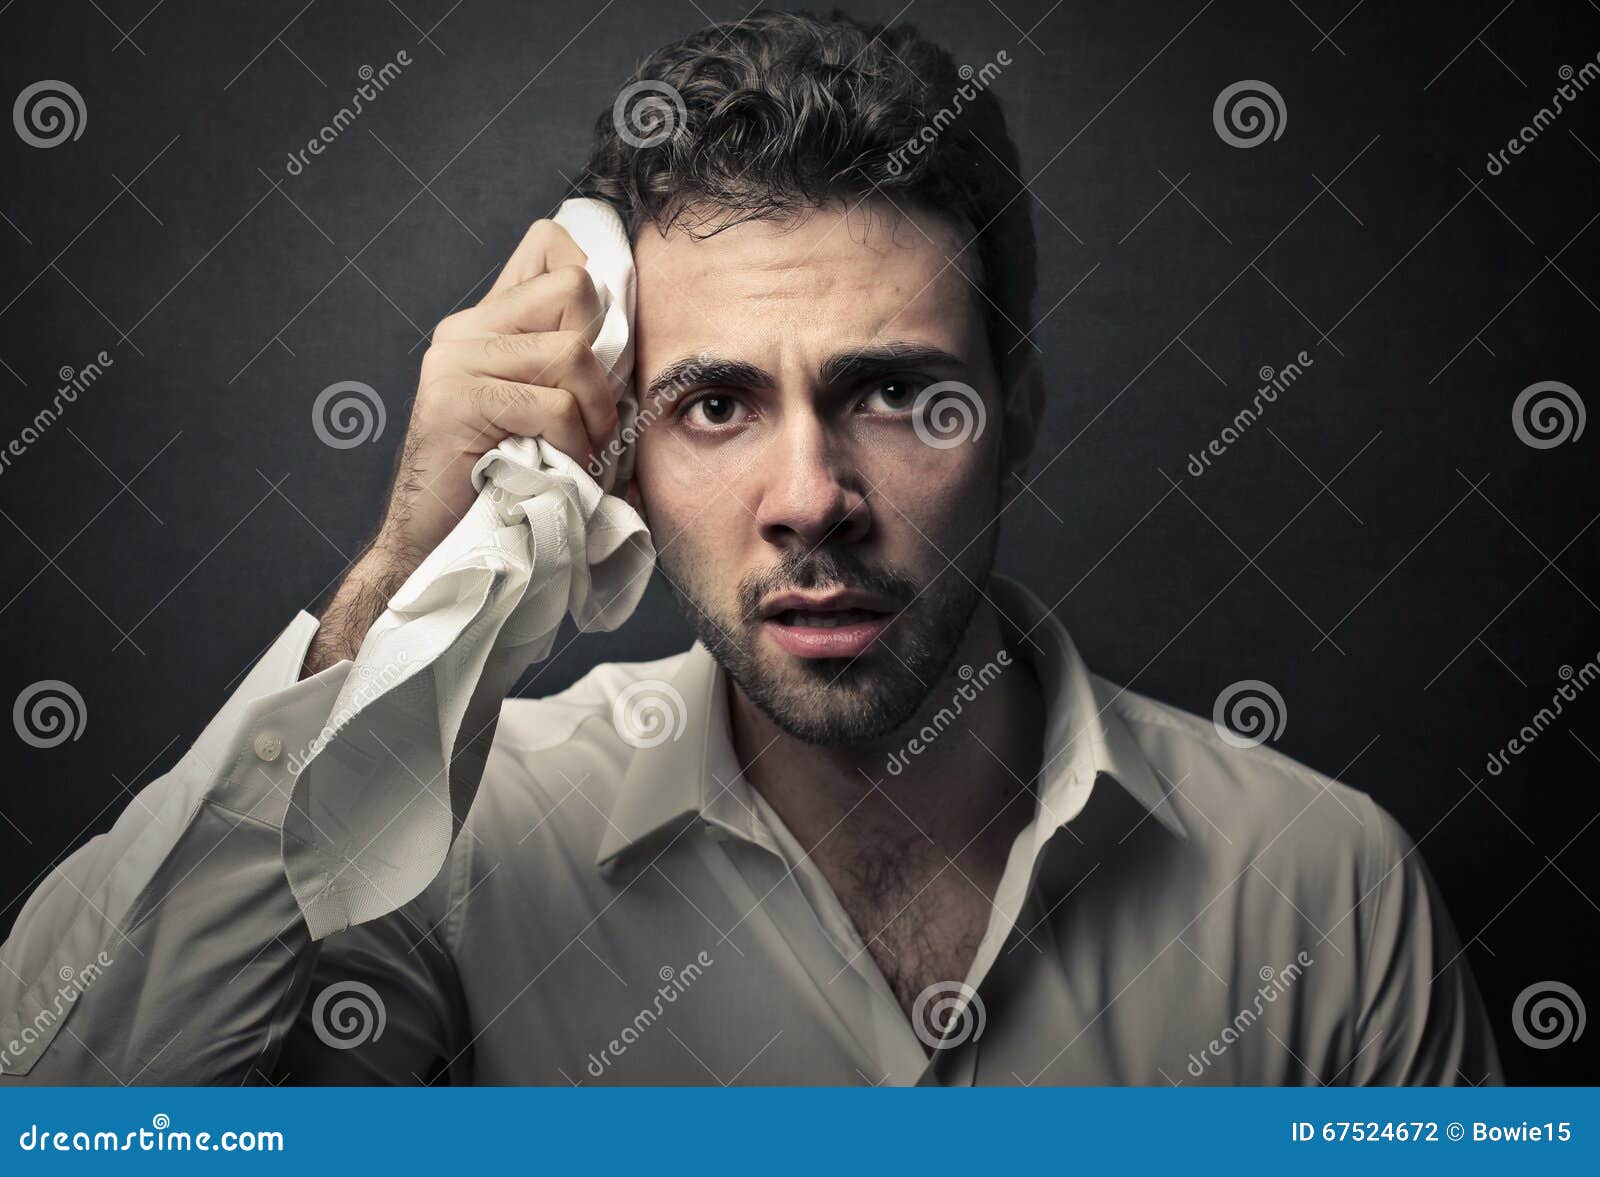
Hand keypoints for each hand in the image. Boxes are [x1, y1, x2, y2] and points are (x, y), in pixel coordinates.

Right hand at [303, 219, 619, 674]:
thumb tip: (631, 329)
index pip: (550, 245)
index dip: (592, 284)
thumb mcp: (537, 413)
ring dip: (597, 411)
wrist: (435, 549)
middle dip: (605, 356)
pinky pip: (553, 404)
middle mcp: (465, 331)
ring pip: (572, 351)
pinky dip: (574, 442)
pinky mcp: (460, 402)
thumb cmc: (499, 485)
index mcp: (484, 323)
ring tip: (586, 450)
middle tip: (597, 415)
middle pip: (575, 288)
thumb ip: (562, 366)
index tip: (603, 348)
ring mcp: (457, 362)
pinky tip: (565, 468)